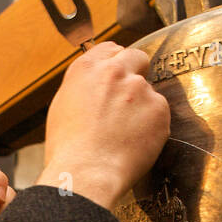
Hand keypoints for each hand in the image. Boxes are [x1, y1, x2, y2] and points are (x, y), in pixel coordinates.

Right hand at [35, 41, 170, 209]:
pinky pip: (160, 113)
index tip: (117, 76)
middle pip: (136, 57)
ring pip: (148, 91)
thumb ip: (83, 87)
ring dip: (142, 107)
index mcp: (86, 68)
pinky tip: (135, 143)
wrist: (86, 173)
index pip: (111, 48)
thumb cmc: (68, 149)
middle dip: (136, 72)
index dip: (115, 63)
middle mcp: (114, 71)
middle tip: (130, 99)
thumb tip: (95, 85)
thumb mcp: (62, 107)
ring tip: (125, 135)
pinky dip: (152, 126)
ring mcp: (139, 88)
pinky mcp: (159, 108)